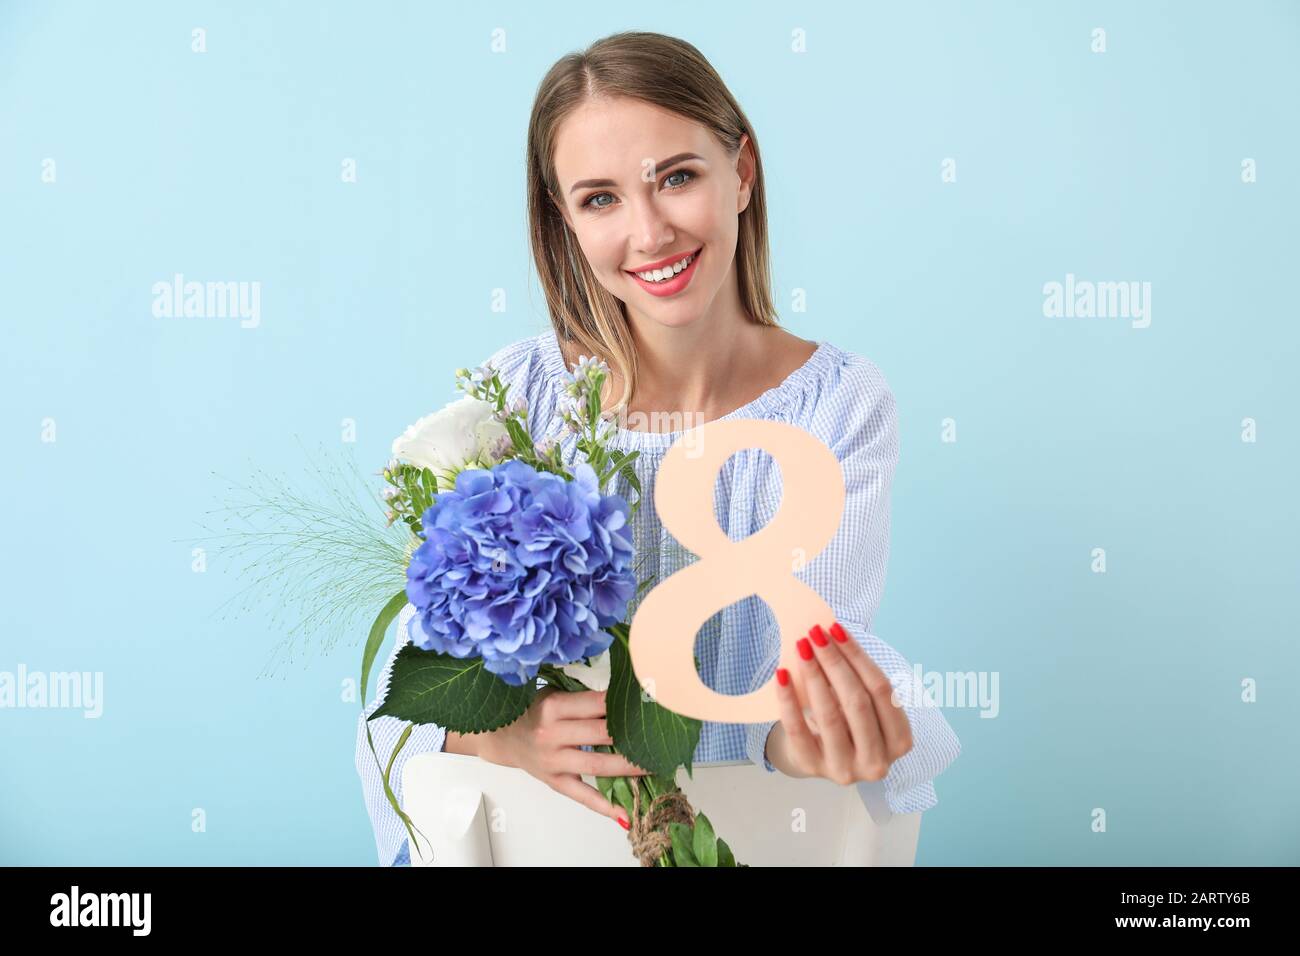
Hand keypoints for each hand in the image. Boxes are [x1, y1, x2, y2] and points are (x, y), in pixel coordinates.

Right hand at [477, 685, 648, 824]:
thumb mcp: (553, 695)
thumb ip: (584, 698)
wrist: (504, 737)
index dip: (625, 703)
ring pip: (598, 764)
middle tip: (659, 732)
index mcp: (553, 707)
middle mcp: (552, 735)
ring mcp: (554, 761)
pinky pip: (582, 796)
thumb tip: (627, 697)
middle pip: (602, 733)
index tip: (649, 701)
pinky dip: (604, 806)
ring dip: (629, 766)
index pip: (598, 703)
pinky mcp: (554, 782)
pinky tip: (624, 813)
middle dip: (633, 733)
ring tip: (654, 764)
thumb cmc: (533, 712)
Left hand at [766, 622, 912, 785]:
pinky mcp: (813, 768)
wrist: (819, 756)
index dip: (859, 657)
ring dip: (814, 675)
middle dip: (835, 662)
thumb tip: (832, 636)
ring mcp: (846, 769)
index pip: (882, 690)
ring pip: (829, 715)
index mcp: (900, 741)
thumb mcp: (863, 707)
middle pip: (858, 702)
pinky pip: (797, 729)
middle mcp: (878, 761)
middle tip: (815, 633)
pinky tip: (782, 675)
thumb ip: (857, 679)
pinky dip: (788, 699)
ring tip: (801, 646)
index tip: (837, 629)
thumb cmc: (847, 723)